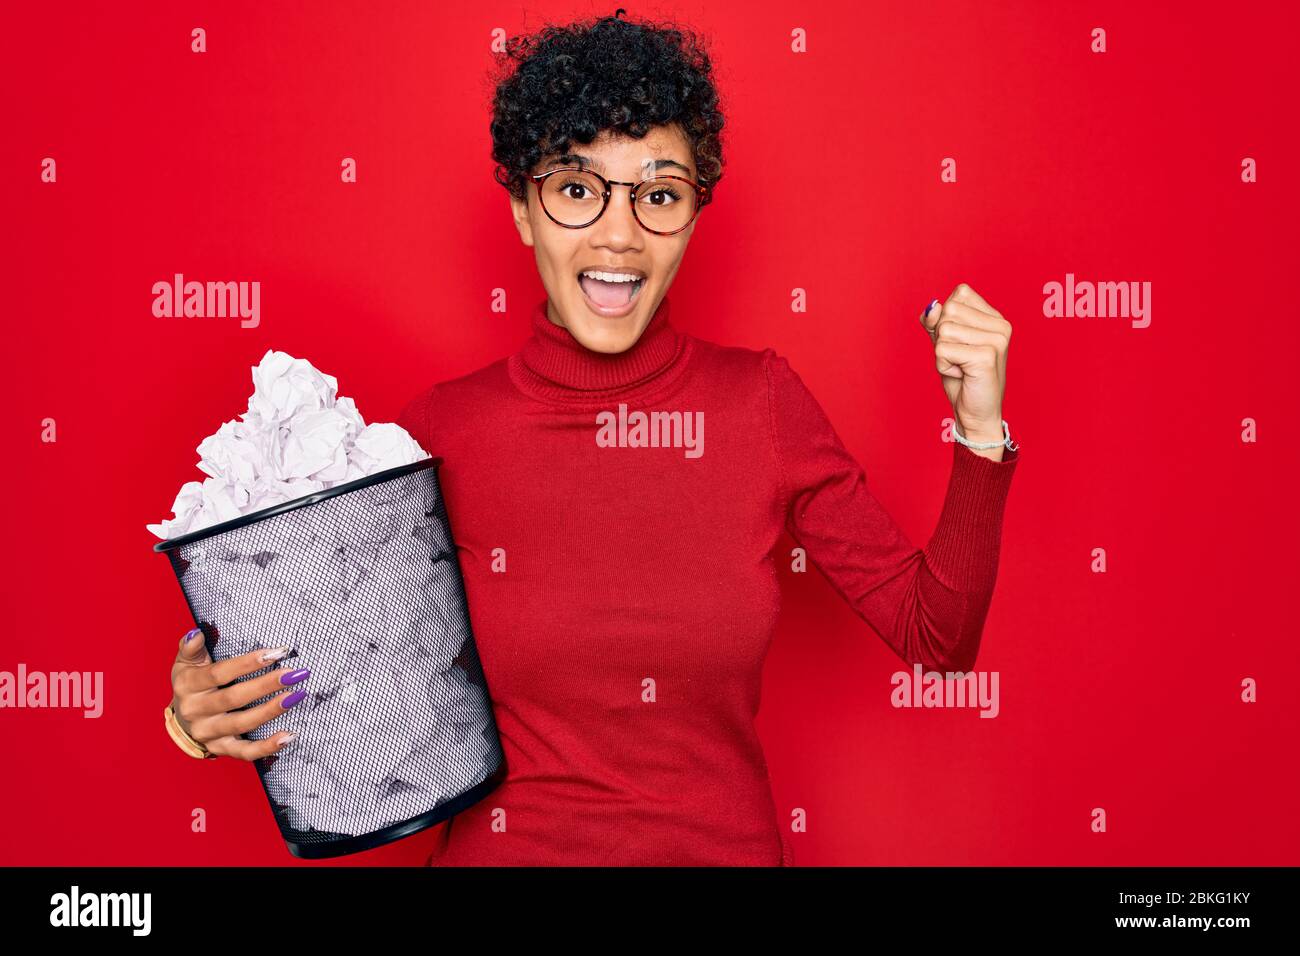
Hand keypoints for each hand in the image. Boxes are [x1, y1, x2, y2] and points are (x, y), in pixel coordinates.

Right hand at [170, 627, 310, 760]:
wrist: (180, 719)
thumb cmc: (191, 684)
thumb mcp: (185, 663)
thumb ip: (191, 648)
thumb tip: (196, 633)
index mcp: (189, 685)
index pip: (220, 673)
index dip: (248, 663)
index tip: (277, 653)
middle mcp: (196, 711)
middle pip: (234, 698)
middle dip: (266, 685)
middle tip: (294, 674)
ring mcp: (208, 732)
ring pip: (242, 724)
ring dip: (271, 711)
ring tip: (296, 696)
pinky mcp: (220, 749)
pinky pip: (245, 752)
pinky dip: (267, 747)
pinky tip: (289, 735)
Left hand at [919, 283, 1011, 442]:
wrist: (975, 413)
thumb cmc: (962, 378)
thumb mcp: (944, 343)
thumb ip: (936, 321)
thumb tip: (932, 307)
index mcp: (995, 317)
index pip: (959, 294)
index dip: (946, 318)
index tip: (960, 342)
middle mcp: (1001, 325)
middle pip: (949, 310)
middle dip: (942, 337)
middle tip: (959, 358)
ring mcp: (996, 340)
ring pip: (944, 330)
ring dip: (942, 353)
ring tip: (961, 367)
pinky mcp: (987, 356)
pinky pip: (943, 350)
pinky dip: (943, 366)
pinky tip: (962, 374)